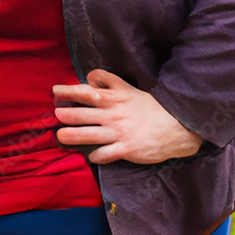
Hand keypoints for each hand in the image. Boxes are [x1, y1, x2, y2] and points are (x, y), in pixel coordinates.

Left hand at [52, 68, 203, 164]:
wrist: (179, 125)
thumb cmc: (153, 107)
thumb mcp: (132, 89)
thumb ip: (110, 83)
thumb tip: (90, 77)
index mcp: (116, 98)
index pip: (88, 91)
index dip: (69, 90)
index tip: (55, 91)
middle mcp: (114, 114)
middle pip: (83, 113)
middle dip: (66, 114)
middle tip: (55, 115)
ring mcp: (119, 132)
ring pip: (88, 134)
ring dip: (72, 135)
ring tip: (60, 136)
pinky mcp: (125, 149)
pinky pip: (103, 154)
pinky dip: (94, 155)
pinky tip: (90, 156)